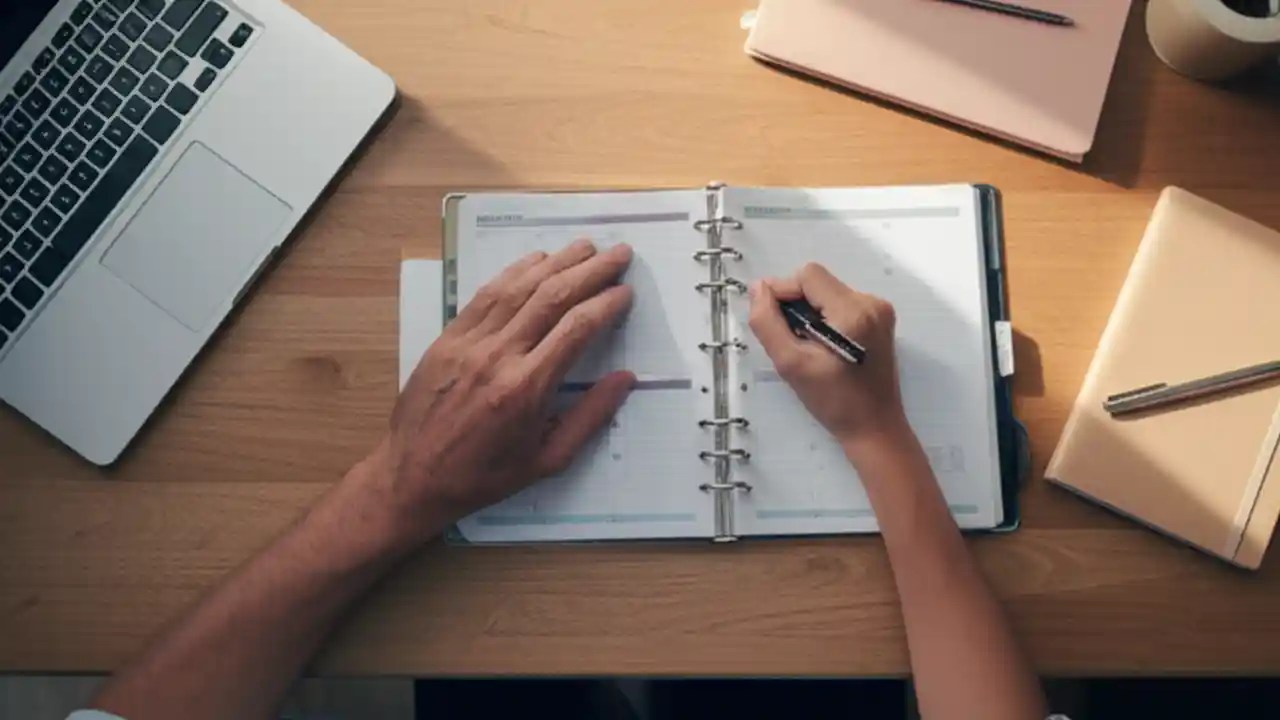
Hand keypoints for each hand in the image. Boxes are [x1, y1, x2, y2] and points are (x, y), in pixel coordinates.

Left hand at [352, 240, 636, 550]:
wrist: (412, 477)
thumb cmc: (484, 476)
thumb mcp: (547, 461)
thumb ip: (590, 417)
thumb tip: (626, 378)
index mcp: (527, 389)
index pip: (577, 328)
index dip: (607, 303)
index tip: (626, 292)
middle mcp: (498, 356)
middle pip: (553, 297)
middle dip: (591, 271)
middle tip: (619, 254)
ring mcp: (469, 343)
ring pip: (520, 288)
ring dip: (557, 262)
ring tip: (586, 247)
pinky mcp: (448, 338)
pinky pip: (486, 295)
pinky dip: (515, 272)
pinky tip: (537, 260)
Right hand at [748, 262, 906, 450]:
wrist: (874, 426)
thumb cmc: (833, 401)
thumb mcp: (790, 363)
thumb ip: (767, 322)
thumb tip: (759, 289)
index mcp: (853, 311)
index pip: (807, 275)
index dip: (783, 293)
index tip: (776, 323)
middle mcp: (871, 302)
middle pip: (818, 283)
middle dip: (798, 306)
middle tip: (794, 341)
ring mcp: (880, 310)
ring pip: (828, 293)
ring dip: (811, 313)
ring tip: (810, 348)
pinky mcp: (881, 319)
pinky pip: (842, 304)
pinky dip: (826, 319)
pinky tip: (826, 347)